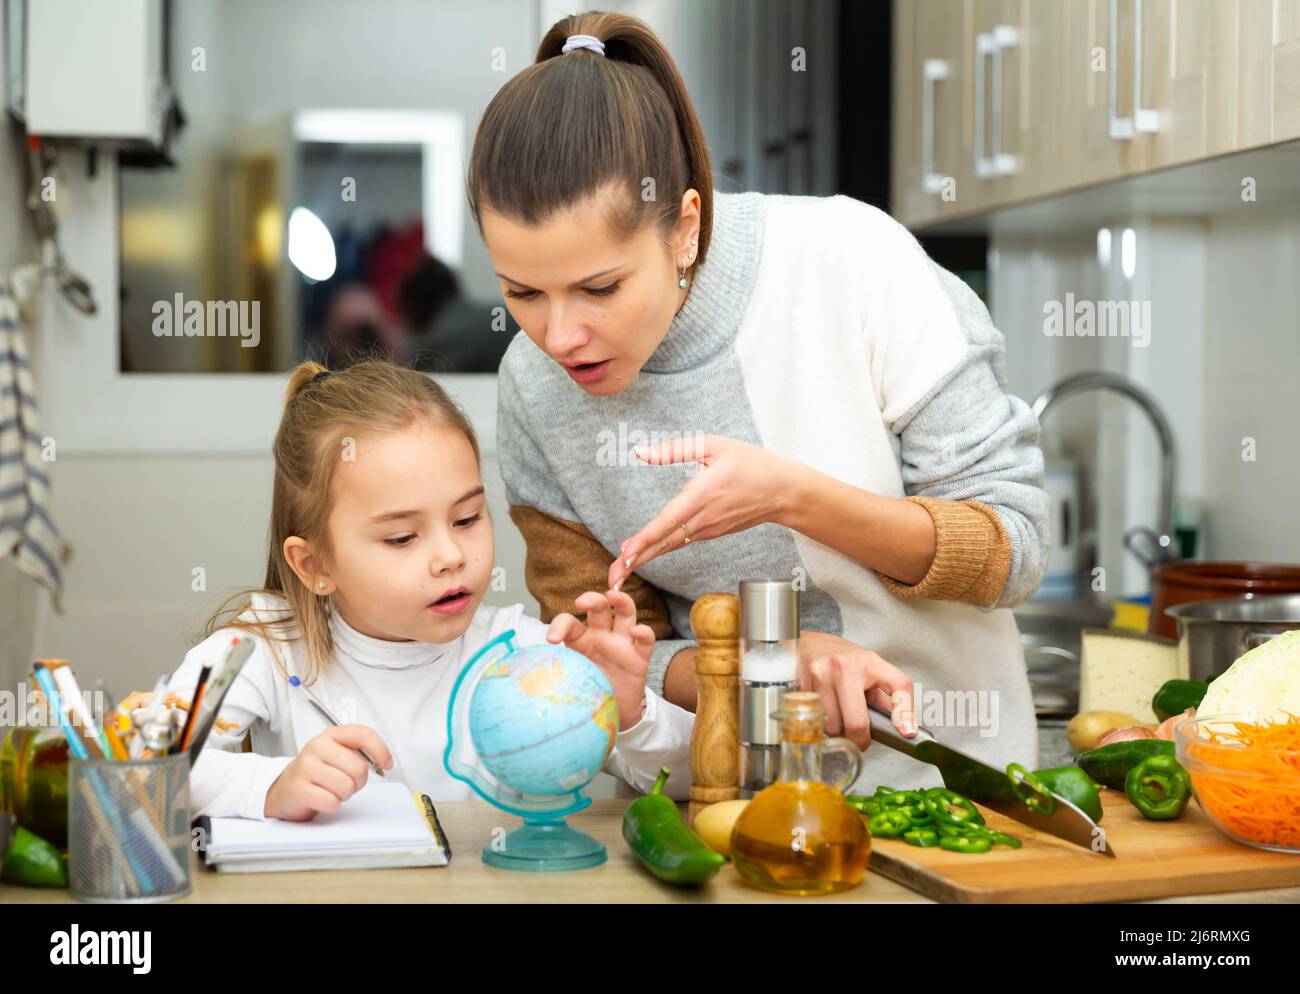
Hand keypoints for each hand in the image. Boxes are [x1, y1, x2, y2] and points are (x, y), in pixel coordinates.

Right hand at [264, 725, 393, 820]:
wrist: (283, 789)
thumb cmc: (317, 772)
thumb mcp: (337, 754)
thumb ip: (359, 752)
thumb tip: (383, 762)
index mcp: (331, 735)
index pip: (363, 734)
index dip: (381, 750)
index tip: (387, 764)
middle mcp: (317, 747)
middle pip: (358, 767)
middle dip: (359, 781)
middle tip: (348, 783)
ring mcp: (306, 767)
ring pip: (346, 786)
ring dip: (345, 794)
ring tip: (333, 790)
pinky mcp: (299, 788)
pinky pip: (332, 802)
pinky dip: (333, 806)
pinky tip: (323, 799)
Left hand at [547, 589, 655, 731]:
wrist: (614, 712)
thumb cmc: (589, 690)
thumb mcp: (568, 680)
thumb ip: (553, 674)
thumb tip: (524, 683)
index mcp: (580, 639)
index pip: (569, 623)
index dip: (559, 625)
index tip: (551, 639)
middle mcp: (602, 635)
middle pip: (599, 607)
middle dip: (591, 599)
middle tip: (581, 602)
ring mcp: (622, 644)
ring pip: (625, 613)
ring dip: (621, 601)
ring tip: (614, 596)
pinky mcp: (639, 656)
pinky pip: (645, 640)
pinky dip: (644, 632)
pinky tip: (637, 631)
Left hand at [608, 434, 802, 589]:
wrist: (783, 491)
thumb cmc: (750, 463)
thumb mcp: (714, 445)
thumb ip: (675, 449)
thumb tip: (640, 452)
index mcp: (703, 494)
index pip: (668, 520)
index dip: (645, 538)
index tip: (625, 554)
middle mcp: (704, 518)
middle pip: (664, 543)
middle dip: (636, 562)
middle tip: (611, 580)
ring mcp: (708, 529)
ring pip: (669, 545)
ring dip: (643, 559)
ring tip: (618, 574)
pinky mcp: (710, 532)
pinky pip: (679, 542)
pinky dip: (658, 550)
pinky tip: (641, 555)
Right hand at [799, 632, 916, 749]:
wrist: (811, 646)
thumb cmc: (844, 661)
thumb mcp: (871, 670)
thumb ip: (886, 699)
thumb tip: (902, 728)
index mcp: (868, 663)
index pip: (898, 684)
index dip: (904, 712)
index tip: (906, 732)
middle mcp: (843, 668)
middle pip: (856, 722)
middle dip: (859, 739)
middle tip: (860, 739)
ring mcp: (820, 676)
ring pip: (832, 726)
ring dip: (837, 731)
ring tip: (839, 718)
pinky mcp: (803, 685)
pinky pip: (815, 720)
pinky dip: (821, 724)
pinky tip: (824, 712)